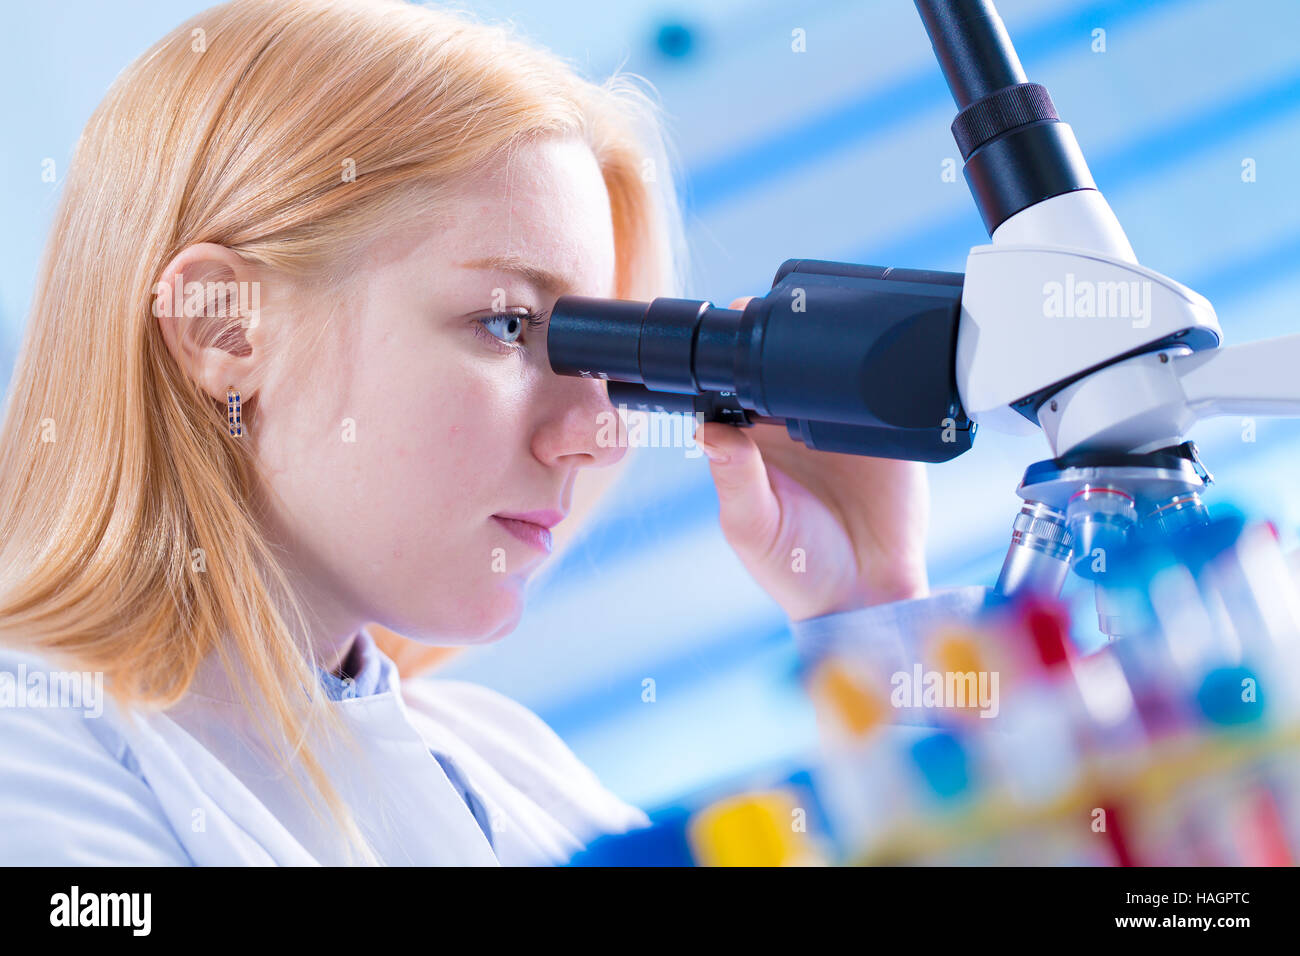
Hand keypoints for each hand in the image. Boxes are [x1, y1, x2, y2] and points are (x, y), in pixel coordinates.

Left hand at [694, 298, 930, 621]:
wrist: (868, 596)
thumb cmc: (796, 569)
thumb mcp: (754, 529)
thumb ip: (734, 480)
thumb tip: (708, 429)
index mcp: (749, 442)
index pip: (729, 385)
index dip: (724, 357)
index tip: (727, 333)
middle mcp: (790, 426)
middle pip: (774, 362)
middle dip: (772, 333)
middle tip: (775, 314)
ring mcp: (837, 422)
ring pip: (823, 365)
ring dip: (821, 342)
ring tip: (818, 324)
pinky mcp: (883, 428)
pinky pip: (875, 386)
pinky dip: (871, 365)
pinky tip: (865, 351)